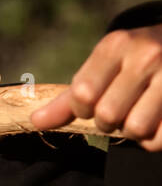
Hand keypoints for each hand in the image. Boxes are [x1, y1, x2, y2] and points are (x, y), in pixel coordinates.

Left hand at [30, 25, 161, 150]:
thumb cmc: (134, 61)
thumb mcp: (103, 67)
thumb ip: (69, 98)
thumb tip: (35, 122)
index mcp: (116, 44)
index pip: (82, 95)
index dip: (84, 109)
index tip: (95, 103)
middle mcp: (145, 55)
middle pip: (108, 116)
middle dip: (108, 122)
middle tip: (120, 110)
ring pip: (135, 129)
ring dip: (133, 131)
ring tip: (140, 114)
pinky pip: (159, 140)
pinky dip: (153, 140)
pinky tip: (156, 121)